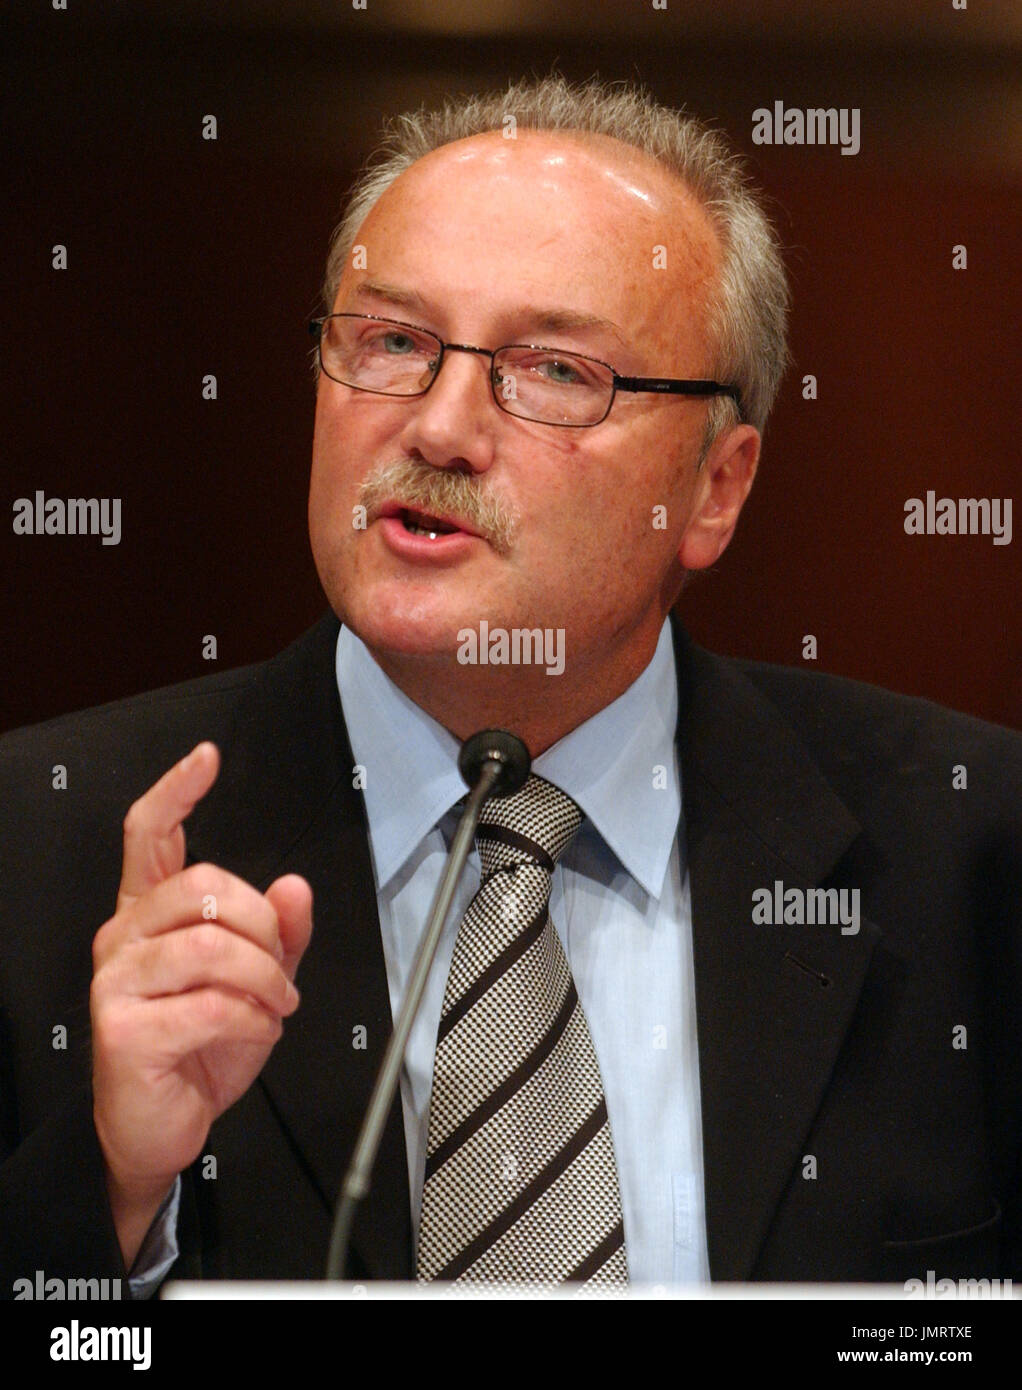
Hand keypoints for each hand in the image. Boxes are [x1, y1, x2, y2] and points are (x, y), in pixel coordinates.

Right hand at [90, 742, 312, 1265]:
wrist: (159, 1125)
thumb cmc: (197, 1047)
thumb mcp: (254, 981)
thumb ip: (280, 932)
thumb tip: (295, 886)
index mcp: (148, 914)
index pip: (149, 833)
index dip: (176, 790)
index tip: (206, 758)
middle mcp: (124, 938)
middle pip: (203, 885)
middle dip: (263, 925)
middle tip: (278, 966)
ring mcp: (117, 982)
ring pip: (213, 944)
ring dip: (264, 977)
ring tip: (272, 1003)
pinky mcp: (124, 1029)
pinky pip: (212, 1002)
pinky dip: (252, 1017)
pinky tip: (254, 1029)